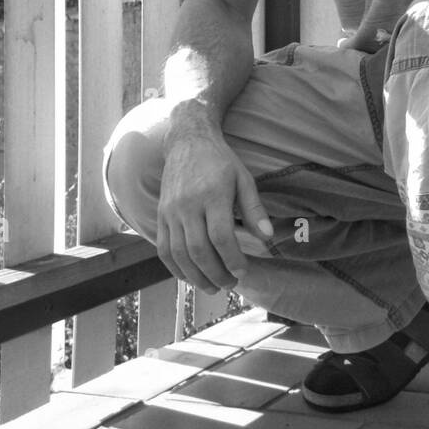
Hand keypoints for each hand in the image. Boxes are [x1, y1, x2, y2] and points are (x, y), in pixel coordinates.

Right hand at [157, 130, 273, 292]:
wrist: (188, 141)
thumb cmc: (220, 162)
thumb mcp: (243, 179)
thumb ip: (254, 209)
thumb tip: (267, 238)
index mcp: (212, 194)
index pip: (220, 236)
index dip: (232, 259)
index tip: (243, 271)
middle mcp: (187, 204)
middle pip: (198, 249)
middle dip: (215, 273)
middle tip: (230, 284)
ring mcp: (170, 211)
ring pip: (179, 253)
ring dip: (195, 276)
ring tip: (212, 287)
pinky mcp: (160, 215)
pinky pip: (163, 248)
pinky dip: (175, 268)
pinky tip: (189, 277)